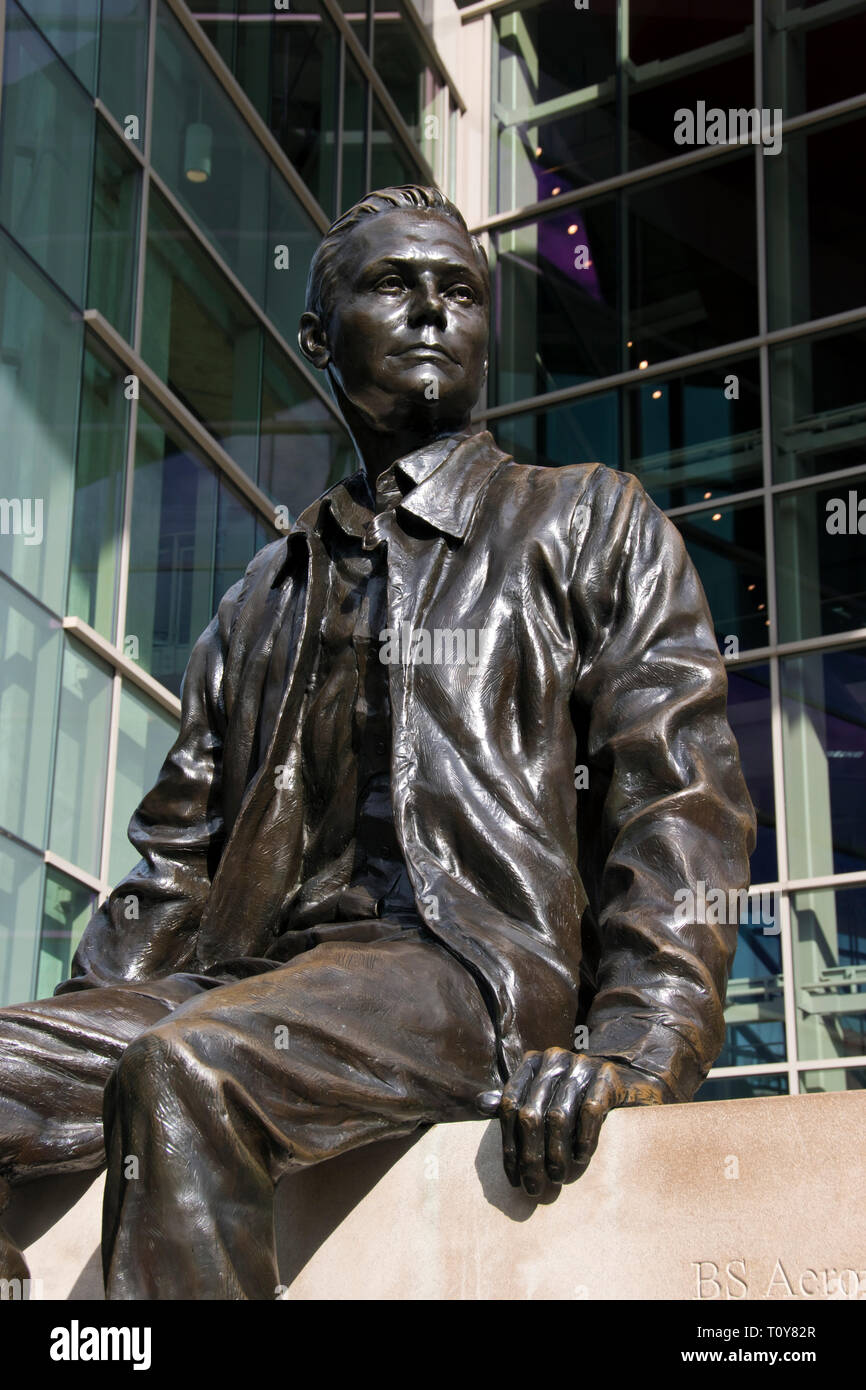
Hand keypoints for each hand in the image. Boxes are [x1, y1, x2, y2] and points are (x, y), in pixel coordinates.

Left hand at [476, 1047, 670, 1194]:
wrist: (628, 1080)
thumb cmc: (578, 1096)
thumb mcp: (545, 1096)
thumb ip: (517, 1100)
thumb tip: (480, 1104)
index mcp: (532, 1063)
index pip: (510, 1105)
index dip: (509, 1144)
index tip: (513, 1178)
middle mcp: (553, 1059)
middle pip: (531, 1114)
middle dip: (530, 1157)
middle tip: (533, 1189)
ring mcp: (581, 1065)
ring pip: (558, 1117)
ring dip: (555, 1155)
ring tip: (557, 1179)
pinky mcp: (606, 1076)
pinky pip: (590, 1112)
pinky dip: (583, 1140)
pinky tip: (581, 1159)